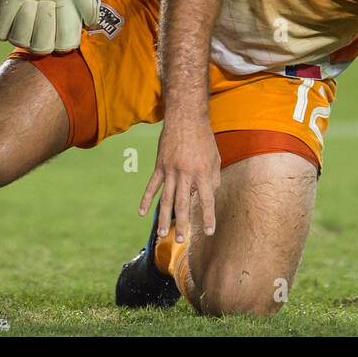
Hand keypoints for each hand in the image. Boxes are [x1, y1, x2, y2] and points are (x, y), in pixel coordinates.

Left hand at [0, 0, 98, 53]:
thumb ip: (88, 4)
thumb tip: (90, 22)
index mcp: (66, 18)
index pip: (64, 45)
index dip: (62, 33)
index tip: (62, 7)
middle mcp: (46, 21)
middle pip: (39, 49)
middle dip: (42, 26)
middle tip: (45, 0)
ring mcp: (25, 16)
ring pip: (19, 41)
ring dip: (24, 20)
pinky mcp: (7, 8)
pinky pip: (0, 32)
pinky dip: (6, 18)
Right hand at [138, 113, 219, 242]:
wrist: (185, 116)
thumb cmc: (203, 137)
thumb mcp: (215, 157)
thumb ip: (213, 179)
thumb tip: (210, 196)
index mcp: (202, 172)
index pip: (206, 199)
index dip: (208, 217)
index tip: (209, 232)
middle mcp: (186, 173)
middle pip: (184, 203)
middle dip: (183, 223)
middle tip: (181, 240)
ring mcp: (170, 170)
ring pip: (166, 199)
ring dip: (164, 218)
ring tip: (162, 234)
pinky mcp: (159, 165)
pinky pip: (152, 186)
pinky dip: (146, 200)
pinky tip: (142, 213)